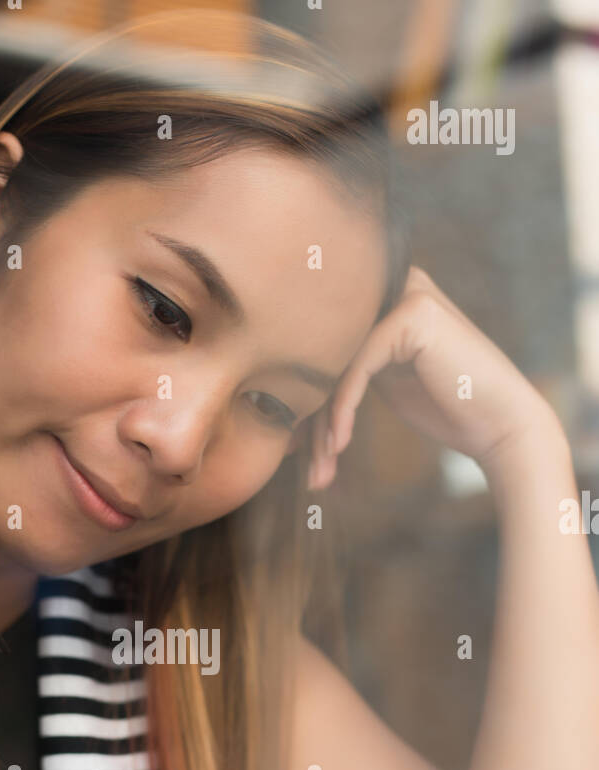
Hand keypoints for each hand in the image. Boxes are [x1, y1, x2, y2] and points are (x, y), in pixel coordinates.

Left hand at [306, 265, 565, 489]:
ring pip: (338, 363)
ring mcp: (406, 294)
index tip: (294, 452)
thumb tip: (281, 388)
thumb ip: (346, 368)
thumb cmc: (447, 407)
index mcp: (382, 296)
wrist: (502, 424)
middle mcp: (392, 285)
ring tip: (321, 470)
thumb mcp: (386, 380)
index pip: (324, 350)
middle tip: (305, 467)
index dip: (304, 404)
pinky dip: (343, 410)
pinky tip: (340, 446)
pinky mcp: (413, 314)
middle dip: (310, 419)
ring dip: (324, 424)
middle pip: (326, 355)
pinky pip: (357, 366)